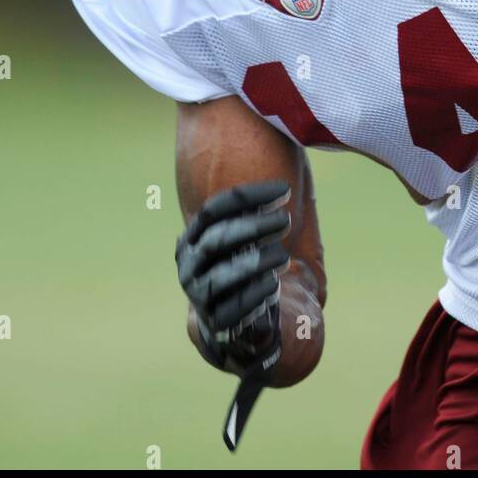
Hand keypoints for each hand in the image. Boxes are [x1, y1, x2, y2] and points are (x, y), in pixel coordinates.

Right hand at [175, 180, 291, 376]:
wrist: (232, 312)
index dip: (248, 197)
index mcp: (194, 234)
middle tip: (286, 220)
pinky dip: (253, 295)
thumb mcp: (250, 229)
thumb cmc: (245, 258)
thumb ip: (260, 204)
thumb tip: (287, 156)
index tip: (284, 189)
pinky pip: (233, 308)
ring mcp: (199, 293)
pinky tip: (273, 284)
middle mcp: (189, 262)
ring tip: (283, 256)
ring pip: (223, 276)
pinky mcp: (214, 320)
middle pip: (218, 240)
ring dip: (255, 263)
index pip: (215, 209)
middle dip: (253, 228)